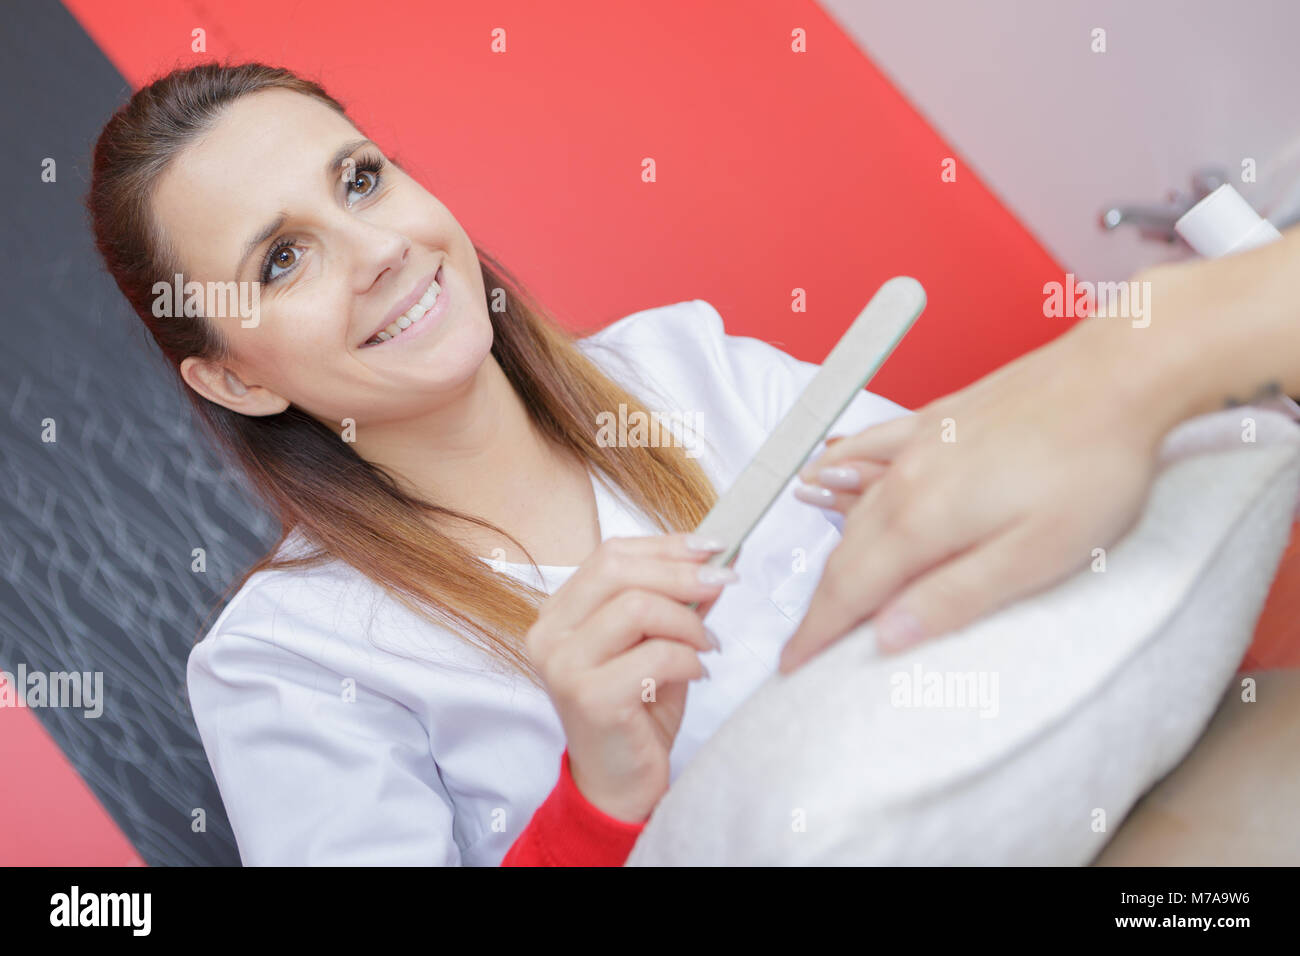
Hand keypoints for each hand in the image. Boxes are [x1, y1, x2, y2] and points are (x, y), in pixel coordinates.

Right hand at [525, 533, 737, 821]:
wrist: (620, 784)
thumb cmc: (638, 711)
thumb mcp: (659, 643)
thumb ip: (677, 601)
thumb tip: (715, 559)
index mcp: (560, 612)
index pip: (610, 554)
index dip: (666, 545)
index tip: (712, 548)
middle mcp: (549, 633)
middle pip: (617, 570)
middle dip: (681, 572)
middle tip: (724, 583)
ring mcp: (563, 665)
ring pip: (635, 608)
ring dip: (687, 621)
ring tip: (707, 645)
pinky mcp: (588, 697)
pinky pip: (654, 655)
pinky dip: (688, 660)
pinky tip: (698, 674)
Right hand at [778, 312, 1178, 672]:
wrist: (1117, 375)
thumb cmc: (1092, 469)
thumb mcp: (1036, 556)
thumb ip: (954, 596)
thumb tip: (886, 636)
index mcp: (924, 521)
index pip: (850, 590)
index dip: (816, 634)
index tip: (792, 667)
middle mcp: (905, 481)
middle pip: (846, 555)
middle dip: (820, 604)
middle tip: (804, 645)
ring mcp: (916, 446)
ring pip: (855, 511)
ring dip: (835, 556)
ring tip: (825, 593)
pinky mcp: (936, 420)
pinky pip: (867, 450)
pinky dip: (838, 472)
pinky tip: (820, 472)